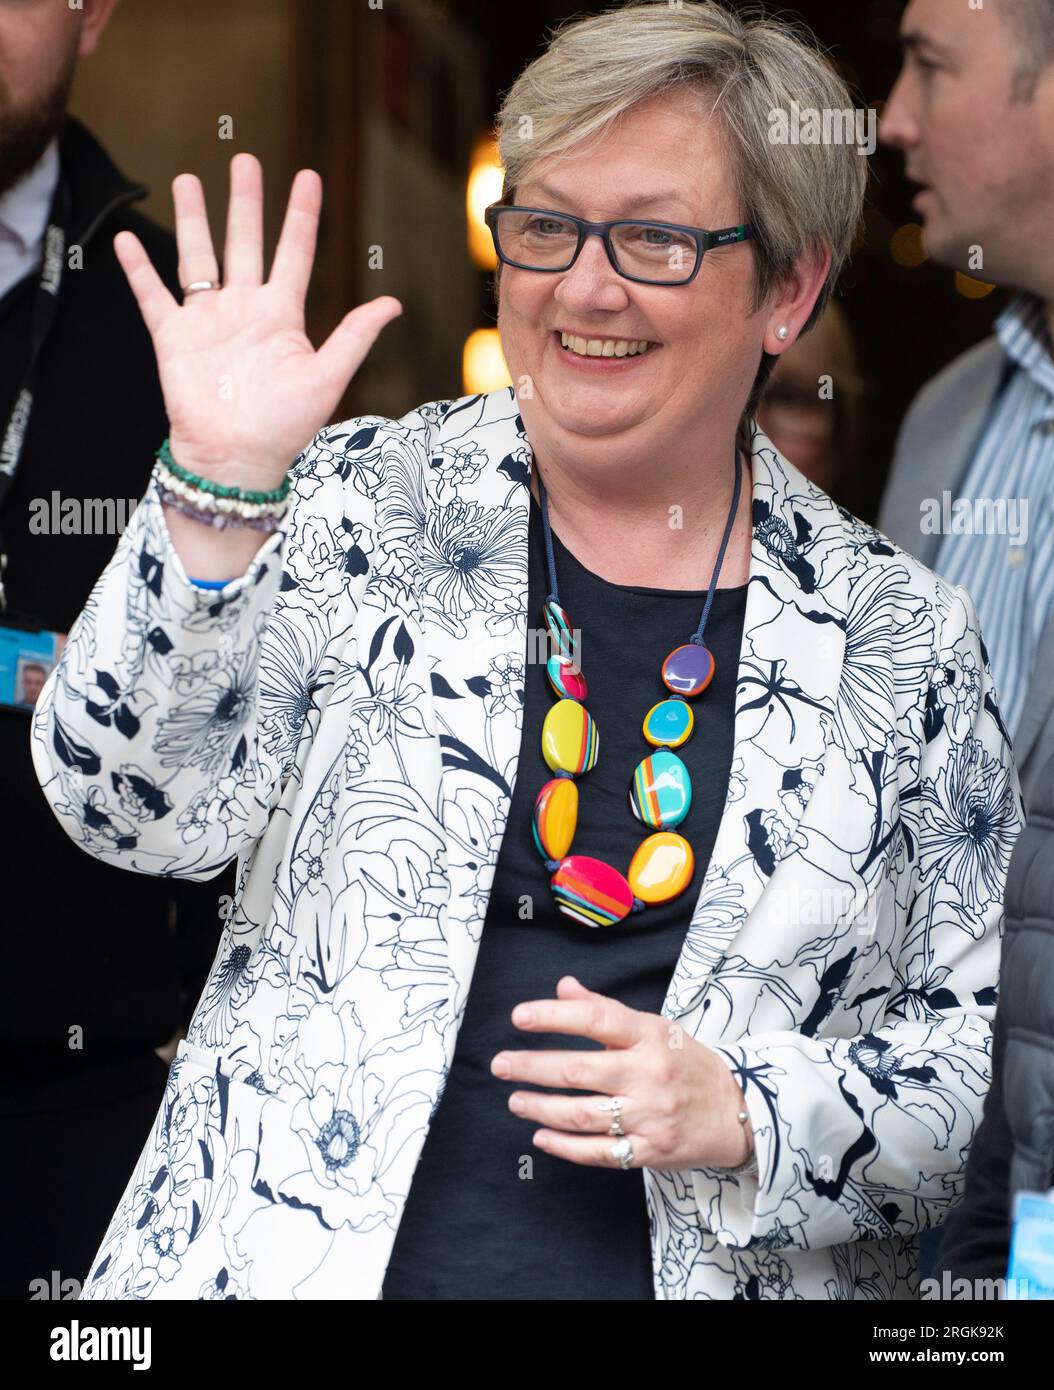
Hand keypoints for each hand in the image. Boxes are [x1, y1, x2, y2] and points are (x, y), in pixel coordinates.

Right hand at [112, 151, 401, 491]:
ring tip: (189, 179)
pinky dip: (138, 269)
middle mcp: (244, 310)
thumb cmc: (284, 427)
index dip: (302, 216)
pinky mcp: (174, 339)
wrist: (237, 460)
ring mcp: (208, 321)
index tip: (308, 177)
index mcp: (282, 316)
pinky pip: (153, 297)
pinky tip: (126, 240)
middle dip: (245, 202)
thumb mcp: (327, 378)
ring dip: (193, 219)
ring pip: (198, 257)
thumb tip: (393, 304)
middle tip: (244, 160)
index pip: (295, 253)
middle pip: (245, 242)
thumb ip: (355, 337)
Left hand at [491, 975, 754, 1171]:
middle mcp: (648, 1074)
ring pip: (583, 1113)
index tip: (519, 1017)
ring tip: (515, 1099)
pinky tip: (541, 1135)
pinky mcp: (650, 1151)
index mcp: (649, 1035)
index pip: (596, 1018)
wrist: (737, 1111)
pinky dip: (565, 1146)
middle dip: (532, 1067)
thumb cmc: (685, 1062)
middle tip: (500, 1064)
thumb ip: (605, 1009)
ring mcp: (650, 1115)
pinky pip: (599, 1152)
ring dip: (541, 1107)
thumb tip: (563, 987)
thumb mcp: (653, 1026)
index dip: (554, 1016)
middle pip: (579, 1070)